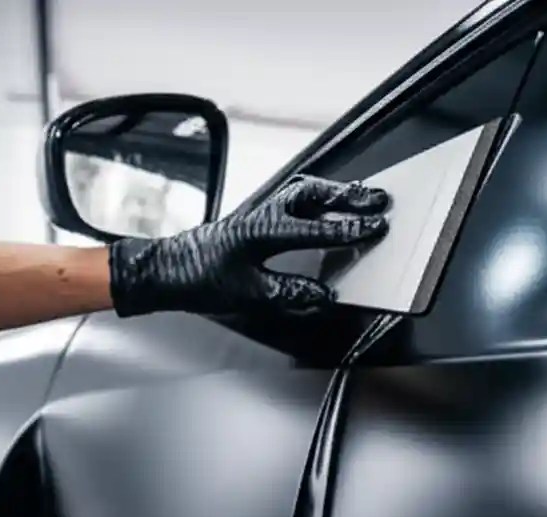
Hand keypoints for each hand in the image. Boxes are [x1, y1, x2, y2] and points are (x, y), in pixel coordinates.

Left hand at [108, 175, 389, 315]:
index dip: (347, 229)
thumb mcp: (247, 293)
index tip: (374, 228)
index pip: (314, 228)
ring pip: (303, 191)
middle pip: (312, 195)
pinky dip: (316, 196)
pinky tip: (327, 201)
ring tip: (361, 194)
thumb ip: (288, 292)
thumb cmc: (199, 279)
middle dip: (348, 197)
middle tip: (379, 200)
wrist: (167, 269)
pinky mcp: (257, 215)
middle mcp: (263, 214)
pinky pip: (293, 198)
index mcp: (261, 232)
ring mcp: (259, 211)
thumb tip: (322, 296)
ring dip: (334, 191)